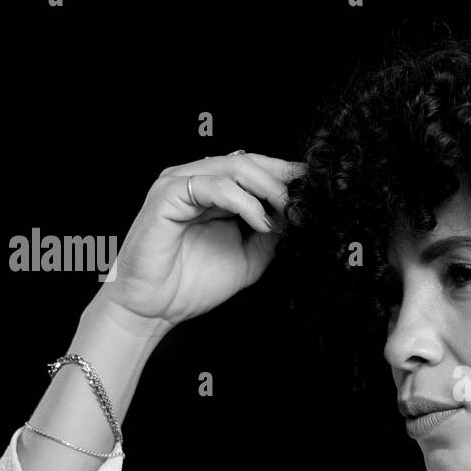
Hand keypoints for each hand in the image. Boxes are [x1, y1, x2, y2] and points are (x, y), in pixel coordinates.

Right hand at [99, 152, 305, 328]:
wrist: (154, 308)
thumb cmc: (192, 284)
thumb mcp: (249, 258)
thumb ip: (272, 236)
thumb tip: (299, 216)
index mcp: (214, 192)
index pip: (255, 169)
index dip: (286, 176)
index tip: (316, 189)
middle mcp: (197, 181)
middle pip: (249, 162)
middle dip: (282, 180)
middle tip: (306, 200)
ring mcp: (180, 184)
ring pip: (233, 166)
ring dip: (267, 188)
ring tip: (288, 211)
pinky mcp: (166, 195)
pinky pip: (211, 186)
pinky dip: (242, 201)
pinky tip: (260, 221)